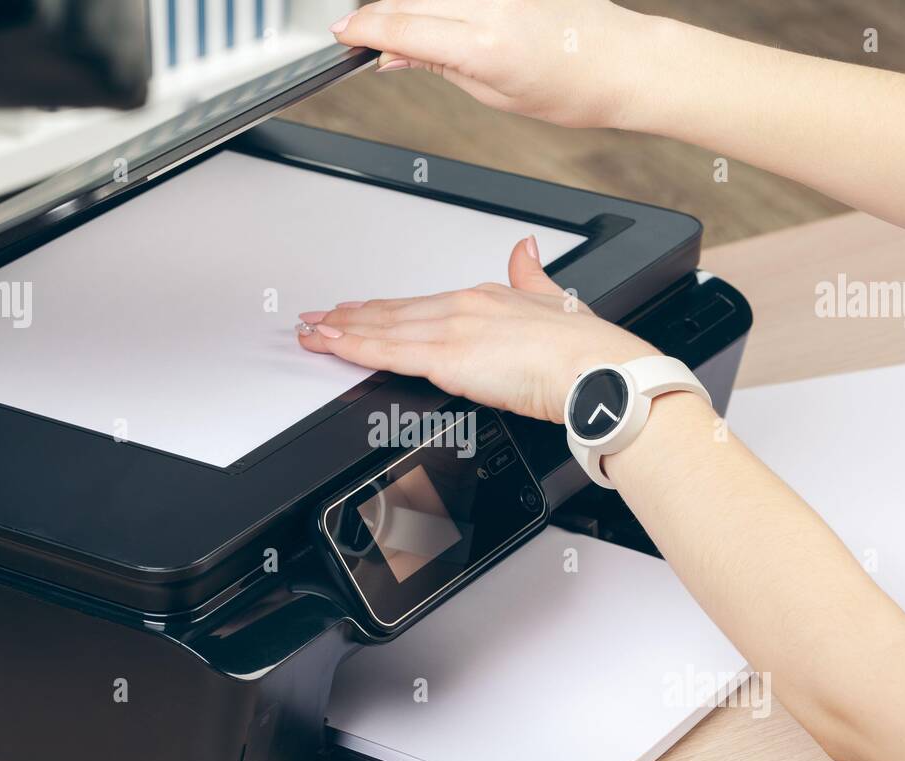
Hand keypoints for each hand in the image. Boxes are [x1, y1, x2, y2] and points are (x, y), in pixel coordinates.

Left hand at [295, 237, 659, 422]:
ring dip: (340, 331)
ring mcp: (452, 330)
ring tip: (309, 332)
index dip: (383, 308)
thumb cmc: (582, 349)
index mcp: (485, 297)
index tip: (355, 309)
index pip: (420, 305)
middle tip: (315, 318)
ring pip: (383, 329)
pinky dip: (353, 347)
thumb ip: (531, 273)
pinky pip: (387, 352)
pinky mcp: (447, 358)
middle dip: (350, 317)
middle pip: (393, 314)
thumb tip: (524, 248)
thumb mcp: (553, 298)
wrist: (595, 368)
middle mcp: (462, 307)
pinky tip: (329, 345)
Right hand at [330, 0, 647, 128]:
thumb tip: (393, 54)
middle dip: (381, 15)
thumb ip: (437, 65)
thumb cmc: (571, 87)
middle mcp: (493, 3)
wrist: (622, 62)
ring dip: (410, 5)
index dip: (363, 29)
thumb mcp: (493, 94)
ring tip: (409, 31)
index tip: (342, 33)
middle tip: (366, 37)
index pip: (402, 27)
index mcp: (485, 45)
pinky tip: (441, 17)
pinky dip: (441, 2)